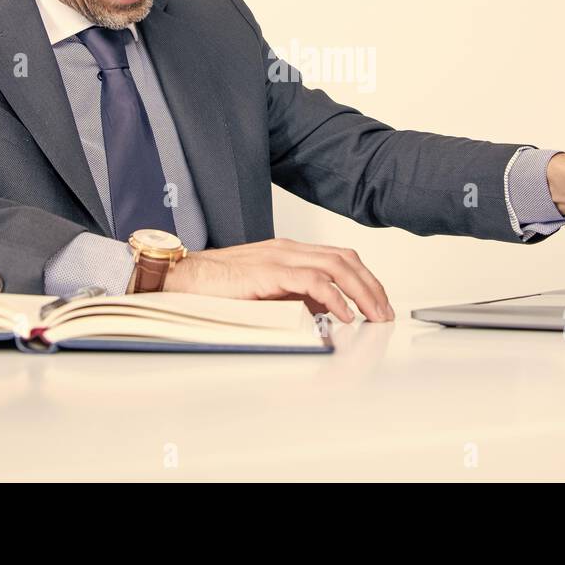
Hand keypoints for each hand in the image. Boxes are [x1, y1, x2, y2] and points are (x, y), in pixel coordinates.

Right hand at [163, 238, 394, 322]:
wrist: (178, 279)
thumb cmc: (215, 288)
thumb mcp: (264, 291)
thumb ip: (293, 295)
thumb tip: (323, 311)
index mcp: (288, 251)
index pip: (339, 257)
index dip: (364, 278)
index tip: (378, 302)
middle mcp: (287, 249)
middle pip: (345, 259)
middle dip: (372, 285)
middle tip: (385, 312)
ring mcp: (278, 257)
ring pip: (336, 266)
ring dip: (362, 291)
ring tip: (374, 315)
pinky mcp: (268, 272)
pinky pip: (312, 280)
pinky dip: (335, 297)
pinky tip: (345, 315)